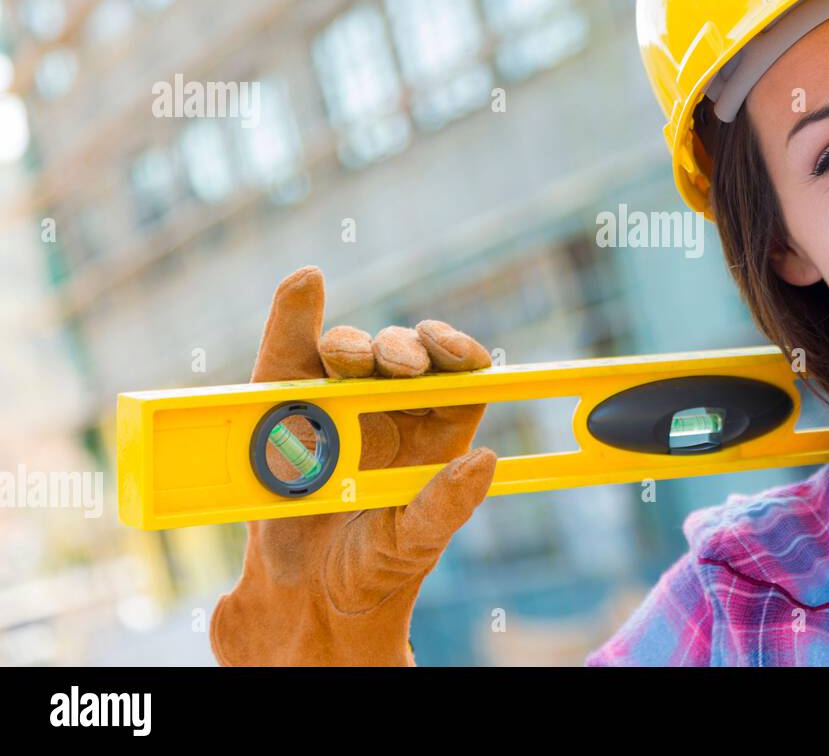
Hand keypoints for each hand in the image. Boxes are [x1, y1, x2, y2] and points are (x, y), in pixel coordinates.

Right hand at [209, 265, 495, 665]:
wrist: (300, 601)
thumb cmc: (373, 572)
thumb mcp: (415, 544)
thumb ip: (447, 506)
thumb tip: (485, 460)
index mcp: (437, 432)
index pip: (460, 376)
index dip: (462, 353)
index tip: (461, 354)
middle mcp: (391, 410)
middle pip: (405, 356)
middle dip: (405, 349)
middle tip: (400, 365)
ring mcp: (336, 403)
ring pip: (350, 352)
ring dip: (352, 343)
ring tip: (347, 359)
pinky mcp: (282, 405)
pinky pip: (288, 354)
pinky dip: (293, 316)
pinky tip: (303, 288)